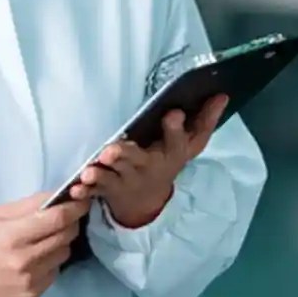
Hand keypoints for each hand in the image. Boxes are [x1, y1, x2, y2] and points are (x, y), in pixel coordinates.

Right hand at [0, 192, 89, 296]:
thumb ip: (28, 205)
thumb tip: (56, 195)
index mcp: (13, 235)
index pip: (56, 219)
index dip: (74, 208)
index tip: (82, 200)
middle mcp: (25, 260)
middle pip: (65, 236)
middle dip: (70, 222)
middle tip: (66, 216)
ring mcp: (31, 280)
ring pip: (63, 254)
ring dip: (60, 242)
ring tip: (46, 238)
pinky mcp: (33, 294)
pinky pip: (55, 271)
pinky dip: (51, 261)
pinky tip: (37, 257)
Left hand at [70, 94, 228, 226]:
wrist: (148, 202)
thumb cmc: (169, 162)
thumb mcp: (190, 145)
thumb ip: (204, 120)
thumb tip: (222, 94)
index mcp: (170, 154)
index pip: (176, 141)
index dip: (174, 129)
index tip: (171, 113)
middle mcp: (148, 167)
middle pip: (137, 160)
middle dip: (125, 155)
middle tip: (112, 150)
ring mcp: (126, 180)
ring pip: (112, 177)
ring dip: (101, 174)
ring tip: (90, 171)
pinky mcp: (107, 190)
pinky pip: (94, 191)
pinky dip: (84, 190)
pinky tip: (75, 188)